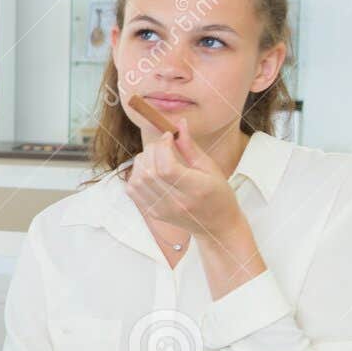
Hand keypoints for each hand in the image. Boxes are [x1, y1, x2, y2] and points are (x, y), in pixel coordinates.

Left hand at [126, 117, 265, 297]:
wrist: (216, 226)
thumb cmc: (218, 195)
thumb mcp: (210, 168)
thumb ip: (190, 147)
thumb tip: (179, 124)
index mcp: (196, 190)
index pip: (167, 167)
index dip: (162, 147)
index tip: (168, 136)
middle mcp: (176, 203)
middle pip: (150, 172)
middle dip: (151, 150)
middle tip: (162, 144)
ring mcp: (161, 210)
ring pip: (137, 180)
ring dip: (142, 161)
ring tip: (156, 156)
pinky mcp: (153, 213)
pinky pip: (132, 191)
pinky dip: (136, 175)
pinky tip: (149, 170)